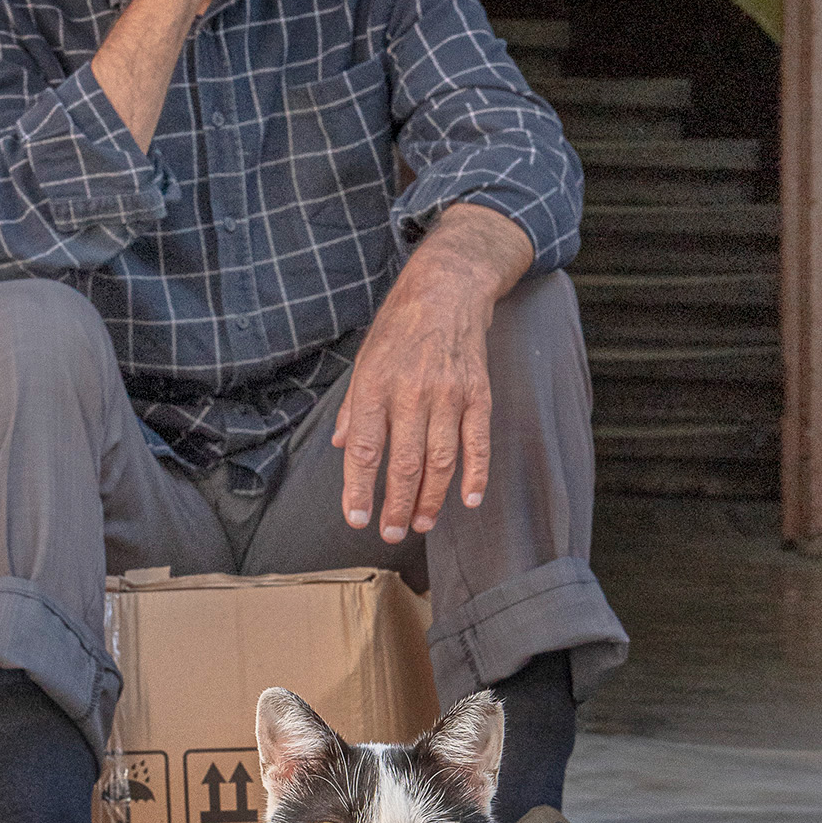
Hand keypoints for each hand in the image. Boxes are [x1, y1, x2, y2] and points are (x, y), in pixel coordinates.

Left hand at [333, 205, 532, 543]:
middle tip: (390, 533)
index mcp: (376, 387)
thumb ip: (354, 408)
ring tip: (420, 523)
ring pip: (440, 461)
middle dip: (395, 505)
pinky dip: (476, 475)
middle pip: (404, 463)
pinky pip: (477, 442)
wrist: (447, 289)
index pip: (366, 450)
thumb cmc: (400, 328)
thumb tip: (343, 449)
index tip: (356, 519)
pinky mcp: (477, 394)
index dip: (359, 489)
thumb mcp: (364, 360)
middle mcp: (411, 393)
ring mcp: (448, 395)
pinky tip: (468, 500)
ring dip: (431, 499)